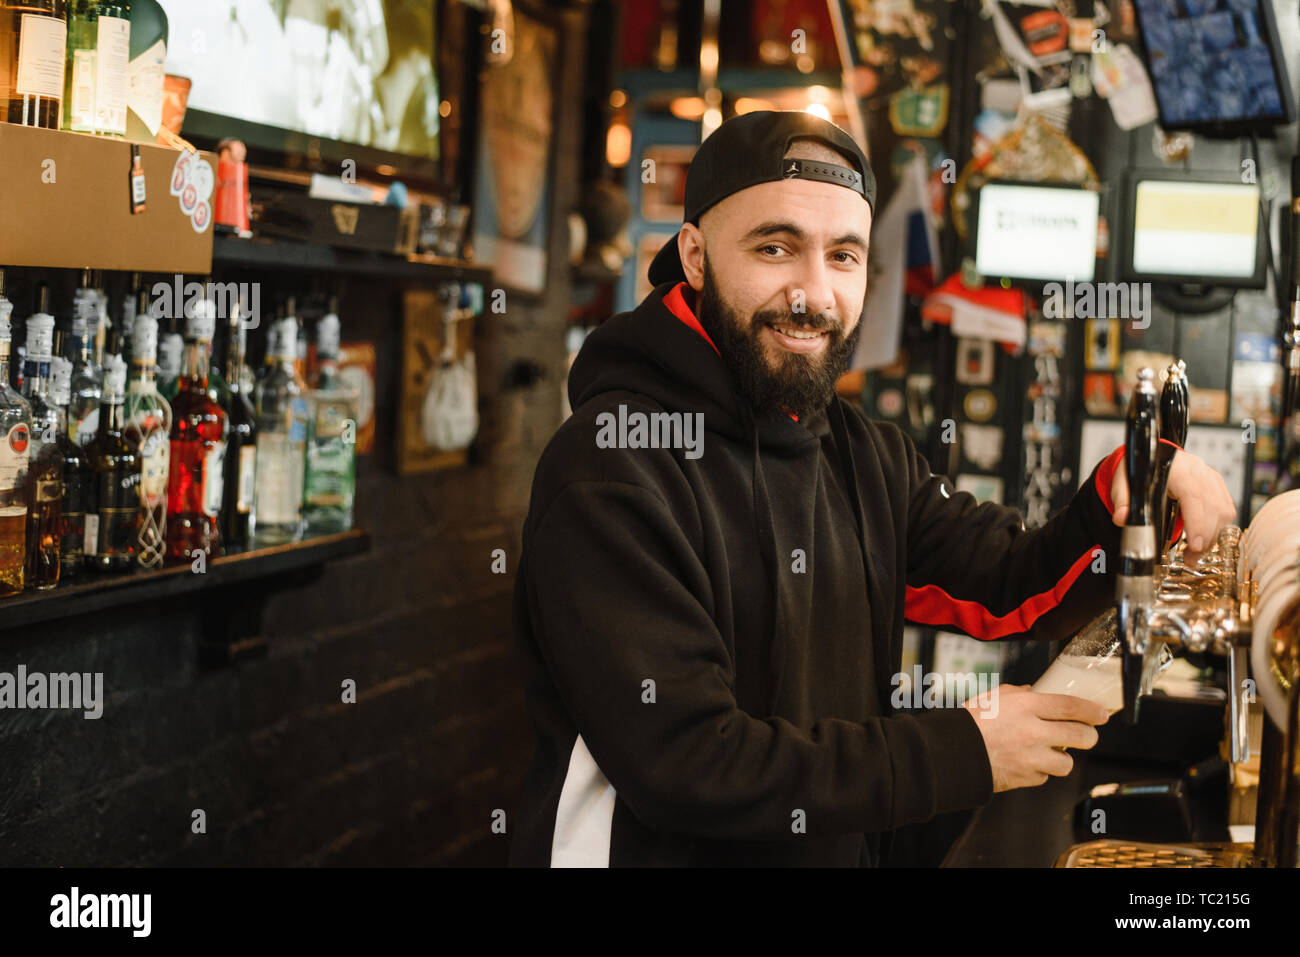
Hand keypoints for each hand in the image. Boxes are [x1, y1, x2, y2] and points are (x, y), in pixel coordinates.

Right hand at [962, 684, 1106, 791]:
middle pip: (1080, 736)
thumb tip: (1032, 691)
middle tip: (1087, 736)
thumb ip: (1016, 693)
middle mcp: (1033, 731)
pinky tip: (1029, 764)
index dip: (1092, 711)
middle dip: (1089, 736)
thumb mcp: (992, 697)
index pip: (1071, 707)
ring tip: (1052, 753)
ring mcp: (1031, 757)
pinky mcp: (1025, 777)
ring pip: (1067, 762)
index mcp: (1026, 706)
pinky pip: (1044, 777)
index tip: (1102, 714)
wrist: (952, 753)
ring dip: (1062, 758)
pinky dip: (1040, 771)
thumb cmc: (969, 722)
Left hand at [1110, 448, 1236, 561]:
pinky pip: (1226, 510)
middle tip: (1191, 557)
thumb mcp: (1124, 482)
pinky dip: (1218, 529)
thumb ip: (1122, 501)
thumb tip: (1122, 518)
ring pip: (1223, 510)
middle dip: (1205, 537)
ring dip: (1212, 536)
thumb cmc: (1140, 469)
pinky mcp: (1217, 486)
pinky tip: (1203, 541)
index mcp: (1176, 468)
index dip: (1197, 521)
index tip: (1195, 544)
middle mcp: (1198, 471)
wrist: (1152, 457)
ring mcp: (1210, 477)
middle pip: (1212, 506)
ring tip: (1194, 554)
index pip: (1193, 495)